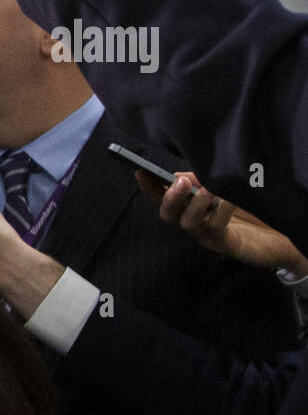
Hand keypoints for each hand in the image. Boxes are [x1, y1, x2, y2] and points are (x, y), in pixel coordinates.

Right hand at [137, 170, 307, 276]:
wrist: (275, 238)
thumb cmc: (246, 212)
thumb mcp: (222, 191)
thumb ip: (202, 183)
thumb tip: (182, 176)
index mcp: (188, 209)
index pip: (161, 197)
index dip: (149, 186)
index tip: (139, 170)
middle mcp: (192, 224)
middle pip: (168, 215)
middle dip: (170, 198)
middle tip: (181, 182)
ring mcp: (206, 236)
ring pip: (189, 222)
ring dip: (197, 203)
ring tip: (210, 188)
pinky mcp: (224, 244)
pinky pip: (217, 228)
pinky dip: (222, 210)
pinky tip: (230, 198)